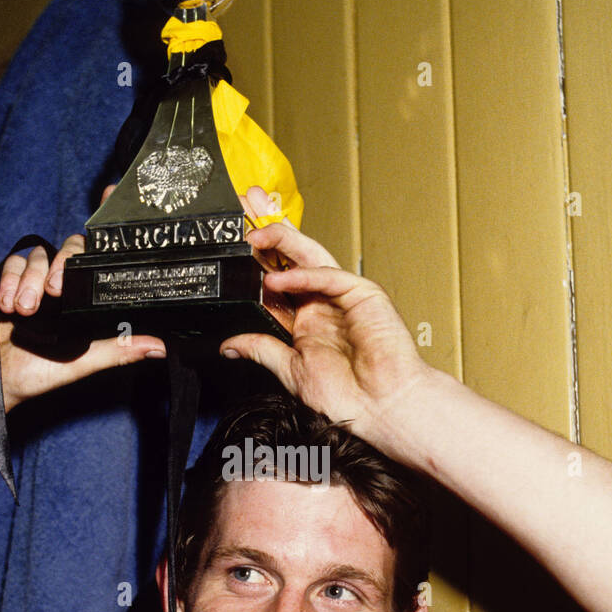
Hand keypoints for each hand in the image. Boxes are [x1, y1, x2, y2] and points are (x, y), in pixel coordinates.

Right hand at [0, 187, 167, 410]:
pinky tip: (8, 307)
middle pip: (71, 248)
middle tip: (55, 291)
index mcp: (82, 300)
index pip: (98, 259)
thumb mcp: (82, 363)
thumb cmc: (35, 373)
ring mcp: (32, 279)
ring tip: (25, 312)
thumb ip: (117, 350)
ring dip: (33, 282)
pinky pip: (13, 263)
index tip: (112, 192)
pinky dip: (12, 282)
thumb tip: (159, 346)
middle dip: (64, 263)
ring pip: (41, 257)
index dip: (105, 225)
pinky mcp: (4, 279)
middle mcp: (60, 285)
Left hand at [225, 187, 428, 459]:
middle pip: (290, 256)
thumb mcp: (291, 371)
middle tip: (246, 202)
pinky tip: (278, 278)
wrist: (382, 409)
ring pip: (309, 256)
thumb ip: (262, 350)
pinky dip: (302, 275)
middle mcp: (322, 302)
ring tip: (254, 231)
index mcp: (306, 319)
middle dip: (268, 228)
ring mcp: (342, 295)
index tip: (232, 240)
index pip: (274, 278)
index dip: (255, 257)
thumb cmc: (348, 397)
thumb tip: (229, 345)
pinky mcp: (362, 295)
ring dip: (282, 238)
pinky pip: (328, 277)